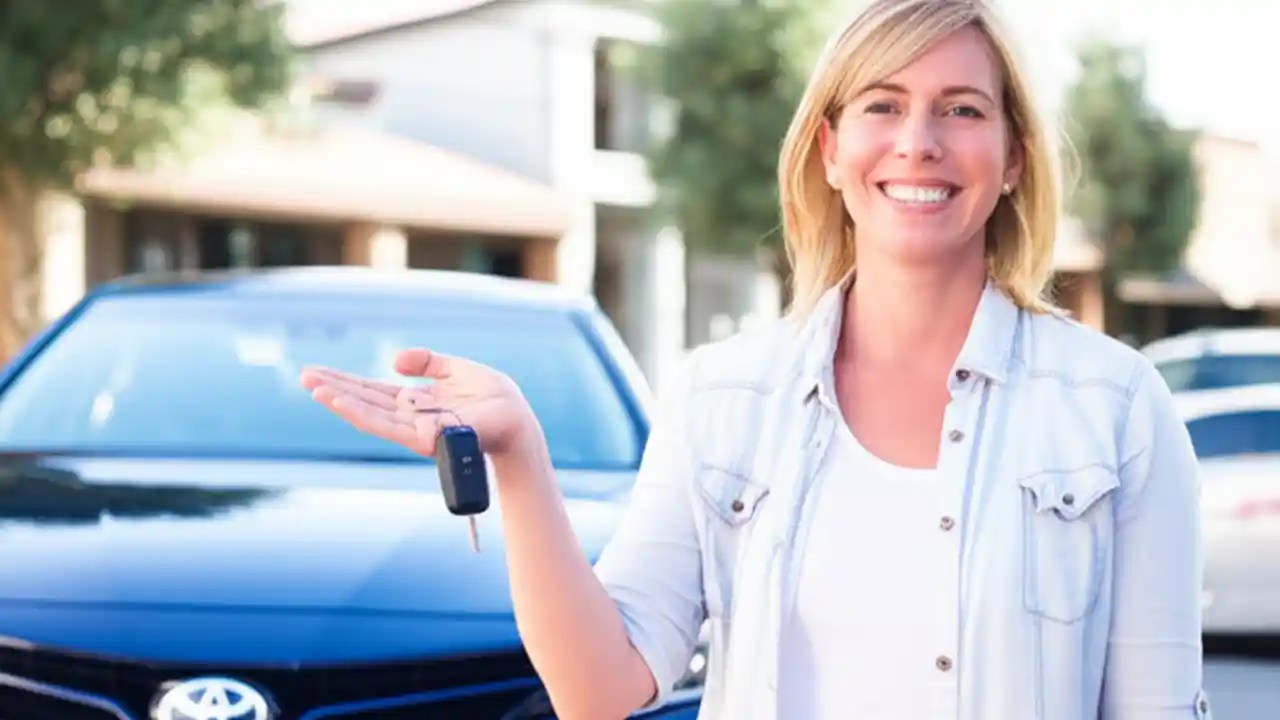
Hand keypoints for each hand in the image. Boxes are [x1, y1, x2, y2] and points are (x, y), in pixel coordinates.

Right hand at [299, 348, 542, 459]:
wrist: (517, 419)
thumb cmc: (493, 397)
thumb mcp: (455, 368)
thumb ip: (425, 361)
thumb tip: (393, 360)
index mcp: (416, 402)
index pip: (372, 392)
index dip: (345, 382)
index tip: (318, 372)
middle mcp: (410, 418)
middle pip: (364, 402)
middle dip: (333, 389)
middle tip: (303, 376)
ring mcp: (414, 430)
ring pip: (368, 414)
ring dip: (339, 401)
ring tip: (312, 387)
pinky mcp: (421, 438)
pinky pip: (385, 425)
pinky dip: (359, 413)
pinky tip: (338, 402)